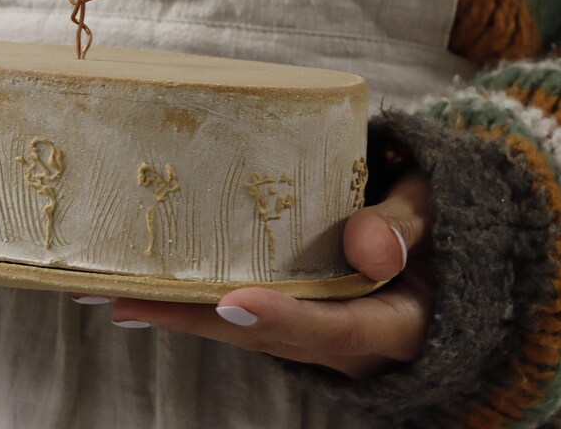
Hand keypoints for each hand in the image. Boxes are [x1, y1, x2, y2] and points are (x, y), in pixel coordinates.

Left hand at [109, 171, 432, 378]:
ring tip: (112, 294)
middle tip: (124, 299)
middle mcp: (350, 343)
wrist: (451, 260)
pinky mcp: (299, 322)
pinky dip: (196, 304)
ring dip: (178, 313)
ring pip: (243, 330)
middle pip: (264, 335)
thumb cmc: (444, 227)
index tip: (233, 298)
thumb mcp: (442, 217)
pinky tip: (148, 290)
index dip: (284, 316)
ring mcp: (320, 337)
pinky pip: (242, 316)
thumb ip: (406, 225)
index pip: (337, 326)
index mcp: (398, 324)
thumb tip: (368, 242)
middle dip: (192, 318)